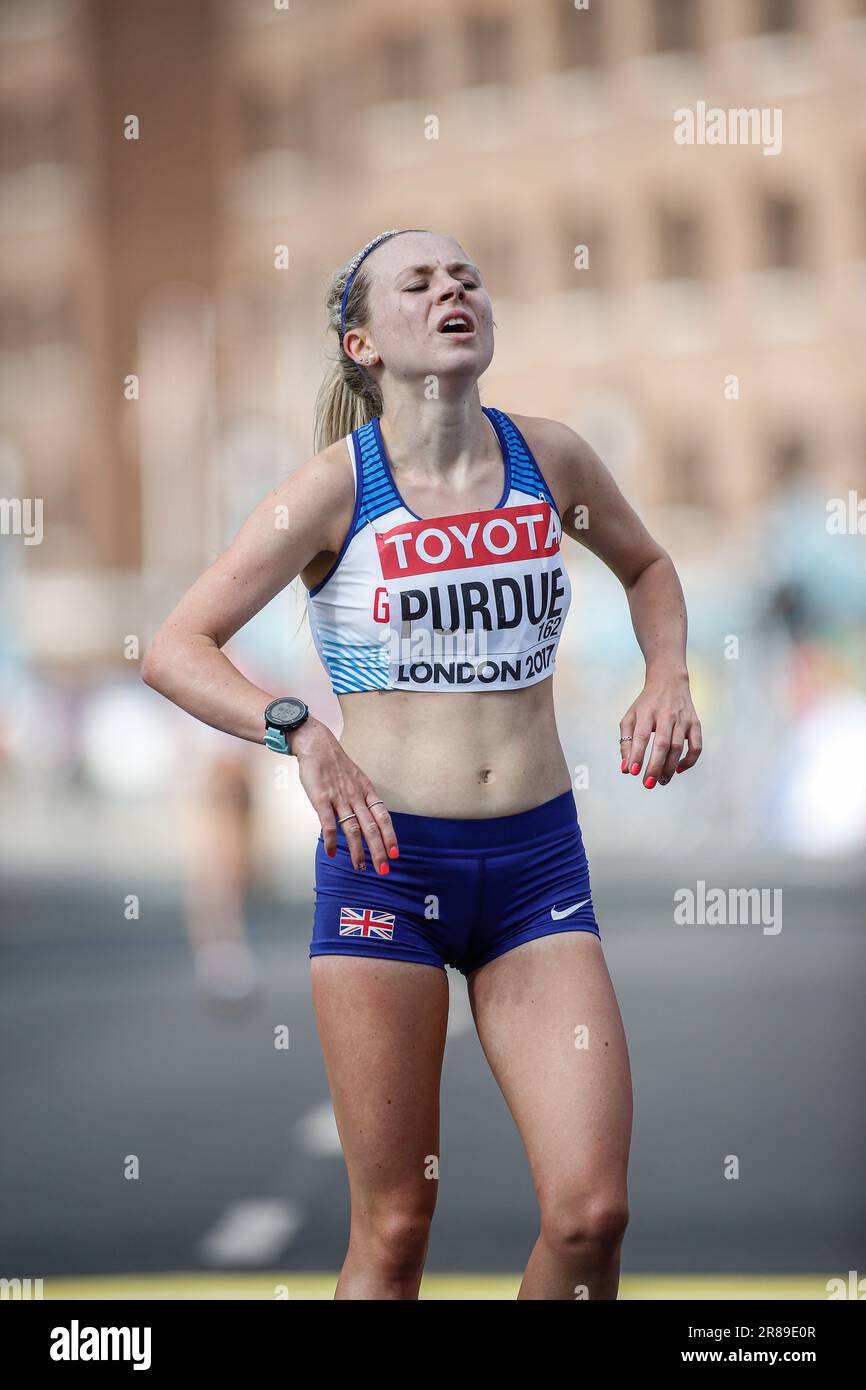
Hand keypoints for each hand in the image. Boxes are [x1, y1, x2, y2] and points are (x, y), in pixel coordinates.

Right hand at [291, 718, 398, 871]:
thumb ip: (361, 799)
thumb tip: (367, 819)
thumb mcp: (356, 779)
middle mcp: (356, 796)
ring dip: (357, 850)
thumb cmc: (335, 764)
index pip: (383, 817)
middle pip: (371, 827)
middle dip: (378, 850)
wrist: (317, 745)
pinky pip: (328, 823)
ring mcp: (339, 798)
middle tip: (383, 869)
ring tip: (360, 867)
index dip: (390, 836)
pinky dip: (331, 840)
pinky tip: (333, 853)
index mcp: (367, 791)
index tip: (396, 853)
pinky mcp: (321, 799)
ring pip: (352, 829)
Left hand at [619, 669, 701, 787]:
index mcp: (647, 711)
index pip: (641, 735)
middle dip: (655, 766)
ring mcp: (683, 719)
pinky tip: (679, 770)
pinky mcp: (695, 723)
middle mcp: (666, 714)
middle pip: (662, 744)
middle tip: (648, 784)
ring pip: (678, 747)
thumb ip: (625, 742)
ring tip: (661, 781)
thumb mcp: (630, 717)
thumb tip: (626, 768)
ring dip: (670, 767)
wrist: (669, 682)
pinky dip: (689, 760)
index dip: (637, 754)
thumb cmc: (646, 705)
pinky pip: (696, 746)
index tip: (633, 772)